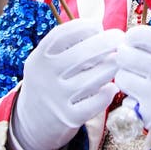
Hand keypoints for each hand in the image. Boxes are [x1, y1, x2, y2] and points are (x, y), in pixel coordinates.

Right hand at [11, 19, 123, 149]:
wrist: (30, 124)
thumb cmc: (48, 82)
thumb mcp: (46, 62)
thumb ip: (67, 46)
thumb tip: (100, 29)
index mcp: (39, 57)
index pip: (63, 34)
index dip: (85, 26)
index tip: (99, 25)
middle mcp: (45, 77)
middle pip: (82, 54)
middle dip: (107, 42)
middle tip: (120, 39)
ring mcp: (56, 99)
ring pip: (92, 79)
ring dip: (111, 67)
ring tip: (119, 61)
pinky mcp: (68, 118)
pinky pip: (95, 103)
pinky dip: (107, 93)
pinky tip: (112, 87)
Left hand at [114, 25, 150, 149]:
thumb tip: (134, 42)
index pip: (142, 35)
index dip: (133, 37)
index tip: (132, 41)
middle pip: (125, 55)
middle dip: (125, 57)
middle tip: (130, 61)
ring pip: (122, 78)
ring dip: (127, 78)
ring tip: (139, 82)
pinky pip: (129, 102)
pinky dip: (134, 101)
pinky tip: (149, 102)